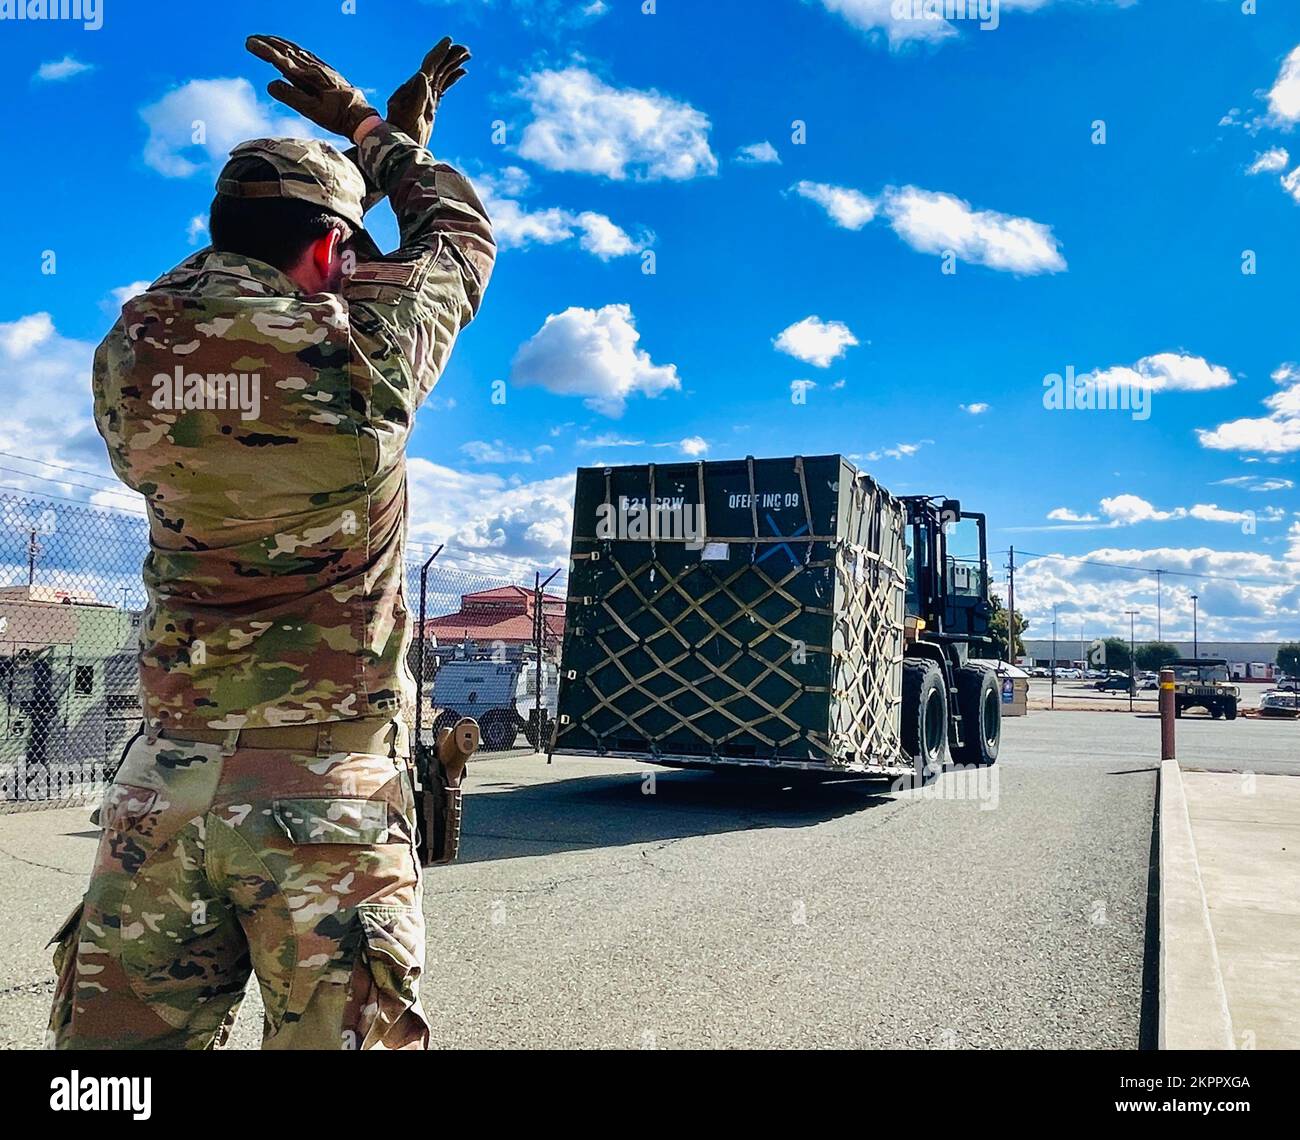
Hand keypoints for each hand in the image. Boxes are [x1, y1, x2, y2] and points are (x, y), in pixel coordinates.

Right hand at [246, 34, 378, 140]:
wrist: (361, 117)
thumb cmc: (337, 116)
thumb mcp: (312, 111)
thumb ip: (292, 97)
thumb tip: (270, 84)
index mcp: (308, 76)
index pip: (281, 59)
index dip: (264, 51)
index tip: (249, 43)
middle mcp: (314, 68)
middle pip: (288, 51)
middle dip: (269, 44)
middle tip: (251, 39)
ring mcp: (322, 68)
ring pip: (297, 51)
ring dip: (281, 44)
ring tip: (267, 40)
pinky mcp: (328, 72)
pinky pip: (307, 56)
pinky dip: (294, 50)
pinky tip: (292, 51)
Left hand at [385, 37, 470, 146]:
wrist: (398, 147)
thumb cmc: (401, 132)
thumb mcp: (409, 115)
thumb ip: (417, 96)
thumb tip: (424, 75)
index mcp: (415, 87)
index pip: (429, 65)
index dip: (439, 53)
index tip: (450, 42)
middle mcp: (419, 88)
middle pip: (437, 67)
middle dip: (450, 56)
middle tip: (466, 49)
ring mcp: (425, 96)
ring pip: (442, 74)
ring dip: (453, 63)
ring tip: (467, 55)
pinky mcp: (431, 105)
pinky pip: (444, 86)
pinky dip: (453, 77)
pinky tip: (462, 72)